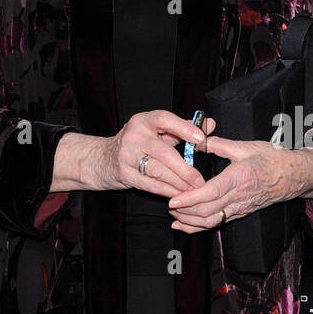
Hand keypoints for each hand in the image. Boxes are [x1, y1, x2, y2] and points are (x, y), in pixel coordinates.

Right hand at [52, 110, 208, 195]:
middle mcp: (134, 136)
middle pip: (163, 152)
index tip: (201, 138)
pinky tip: (178, 194)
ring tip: (193, 190)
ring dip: (177, 182)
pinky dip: (166, 191)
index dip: (184, 128)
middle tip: (200, 180)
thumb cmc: (138, 143)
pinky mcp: (125, 174)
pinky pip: (150, 184)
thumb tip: (210, 124)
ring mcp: (127, 155)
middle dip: (184, 169)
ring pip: (157, 171)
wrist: (102, 159)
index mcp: (143, 121)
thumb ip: (183, 127)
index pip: (164, 119)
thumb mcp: (157, 131)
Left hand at [167, 128, 312, 233]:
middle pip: (207, 211)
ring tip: (174, 215)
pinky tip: (184, 225)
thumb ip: (219, 144)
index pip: (210, 193)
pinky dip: (198, 226)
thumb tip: (197, 140)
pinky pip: (218, 223)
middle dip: (185, 211)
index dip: (189, 199)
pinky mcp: (241, 212)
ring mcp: (240, 207)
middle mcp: (239, 197)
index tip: (173, 200)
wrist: (294, 175)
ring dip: (190, 221)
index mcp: (238, 178)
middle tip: (168, 204)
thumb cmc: (272, 158)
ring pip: (212, 222)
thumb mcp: (245, 146)